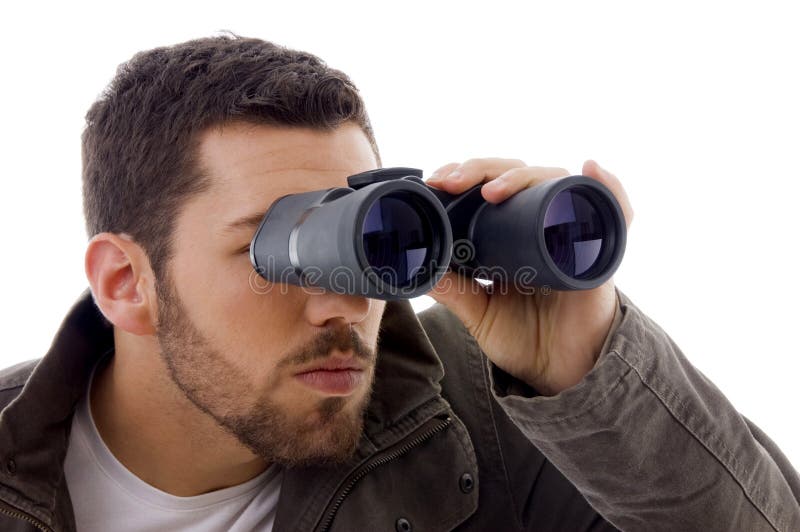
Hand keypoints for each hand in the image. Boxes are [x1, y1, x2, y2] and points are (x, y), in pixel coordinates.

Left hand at [425, 158, 633, 395]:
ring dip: (525, 176)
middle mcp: (545, 223)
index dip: (466, 174)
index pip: (492, 184)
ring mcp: (574, 234)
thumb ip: (453, 291)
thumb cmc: (525, 338)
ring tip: (495, 190)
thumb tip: (415, 267)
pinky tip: (589, 170)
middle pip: (519, 176)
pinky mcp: (600, 256)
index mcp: (514, 231)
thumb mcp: (479, 313)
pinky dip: (609, 189)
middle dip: (482, 170)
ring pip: (556, 183)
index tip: (435, 181)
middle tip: (452, 180)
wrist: (561, 374)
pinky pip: (615, 214)